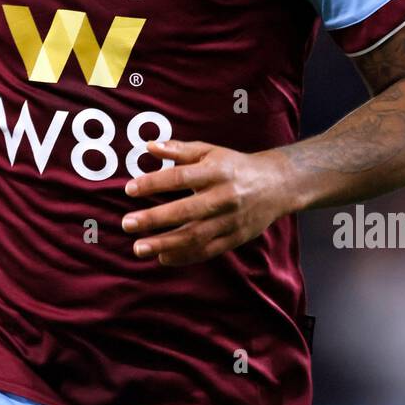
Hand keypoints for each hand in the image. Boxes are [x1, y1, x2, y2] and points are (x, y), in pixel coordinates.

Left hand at [121, 139, 291, 266]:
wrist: (277, 185)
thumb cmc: (236, 166)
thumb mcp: (210, 151)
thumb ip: (179, 150)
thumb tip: (149, 146)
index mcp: (216, 171)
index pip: (180, 177)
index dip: (154, 183)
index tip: (129, 189)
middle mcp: (224, 197)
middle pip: (186, 211)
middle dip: (154, 219)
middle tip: (127, 224)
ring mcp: (231, 220)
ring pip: (195, 236)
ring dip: (165, 244)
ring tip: (139, 248)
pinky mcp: (235, 238)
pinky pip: (207, 251)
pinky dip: (184, 256)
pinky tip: (162, 258)